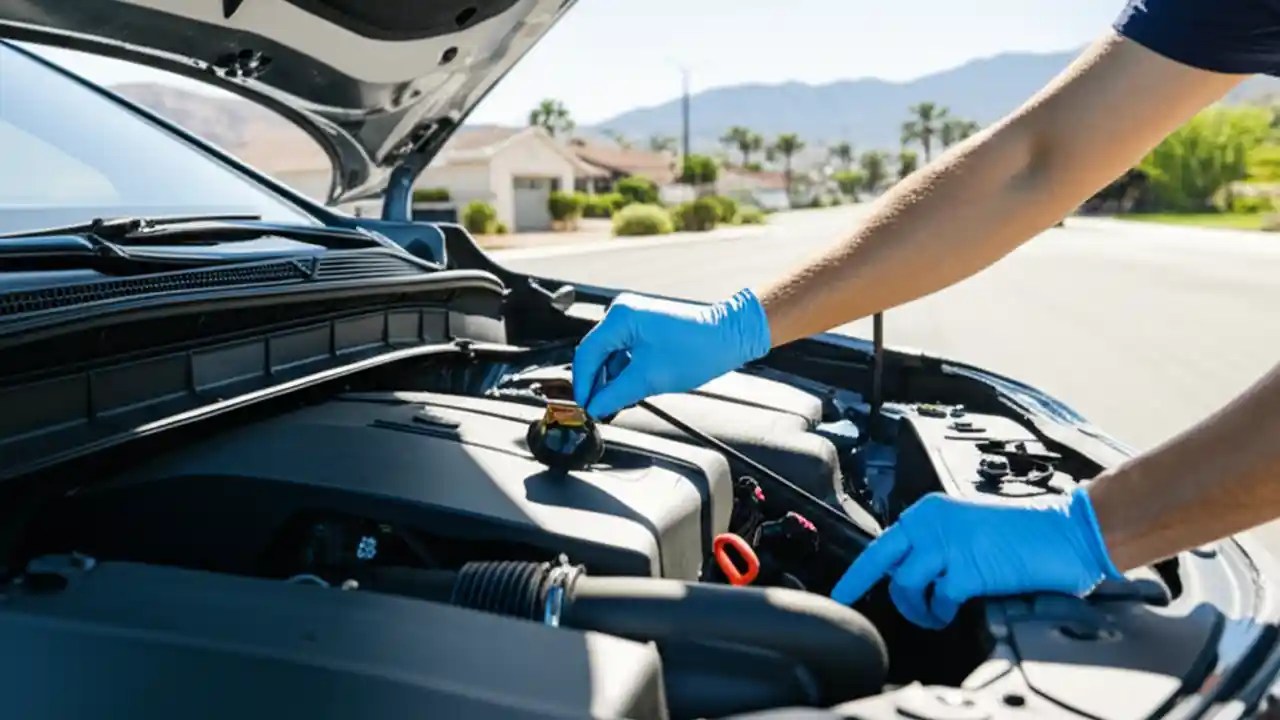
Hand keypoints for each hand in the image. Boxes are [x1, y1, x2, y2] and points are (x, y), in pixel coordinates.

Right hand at [572, 289, 771, 418]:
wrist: (730, 338)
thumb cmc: (697, 350)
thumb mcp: (649, 378)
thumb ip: (615, 395)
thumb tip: (595, 408)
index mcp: (620, 317)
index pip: (587, 354)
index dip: (583, 385)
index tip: (584, 407)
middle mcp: (622, 312)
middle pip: (596, 354)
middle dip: (596, 383)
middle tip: (597, 410)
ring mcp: (633, 318)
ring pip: (609, 355)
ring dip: (610, 380)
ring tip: (614, 403)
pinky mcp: (644, 327)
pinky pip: (623, 352)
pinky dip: (623, 372)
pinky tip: (626, 390)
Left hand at [830, 489, 1122, 628]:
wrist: (1064, 534)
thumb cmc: (1020, 534)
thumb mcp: (965, 530)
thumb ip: (933, 545)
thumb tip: (903, 573)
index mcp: (929, 511)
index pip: (881, 542)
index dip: (858, 571)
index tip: (843, 590)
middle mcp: (932, 524)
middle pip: (882, 561)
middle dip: (866, 587)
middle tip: (865, 605)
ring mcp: (948, 545)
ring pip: (905, 585)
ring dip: (916, 607)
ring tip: (933, 612)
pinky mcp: (967, 569)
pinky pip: (938, 600)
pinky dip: (942, 611)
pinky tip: (952, 610)